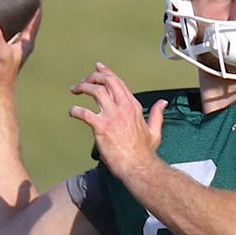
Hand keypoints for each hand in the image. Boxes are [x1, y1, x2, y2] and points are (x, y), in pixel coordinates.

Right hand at [0, 8, 41, 93]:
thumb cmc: (1, 77)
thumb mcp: (1, 55)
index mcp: (25, 41)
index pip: (35, 16)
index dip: (35, 1)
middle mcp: (17, 41)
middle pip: (20, 17)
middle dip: (17, 3)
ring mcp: (5, 44)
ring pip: (5, 24)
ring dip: (0, 13)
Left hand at [69, 62, 168, 177]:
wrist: (138, 166)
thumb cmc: (145, 152)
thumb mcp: (155, 131)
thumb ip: (157, 114)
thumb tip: (163, 102)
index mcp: (133, 106)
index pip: (119, 83)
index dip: (107, 73)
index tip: (98, 68)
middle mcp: (123, 108)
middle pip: (107, 82)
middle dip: (94, 76)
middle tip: (84, 80)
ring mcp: (112, 116)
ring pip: (96, 91)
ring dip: (83, 87)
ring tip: (75, 90)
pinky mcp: (102, 127)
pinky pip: (85, 113)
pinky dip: (76, 110)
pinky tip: (72, 112)